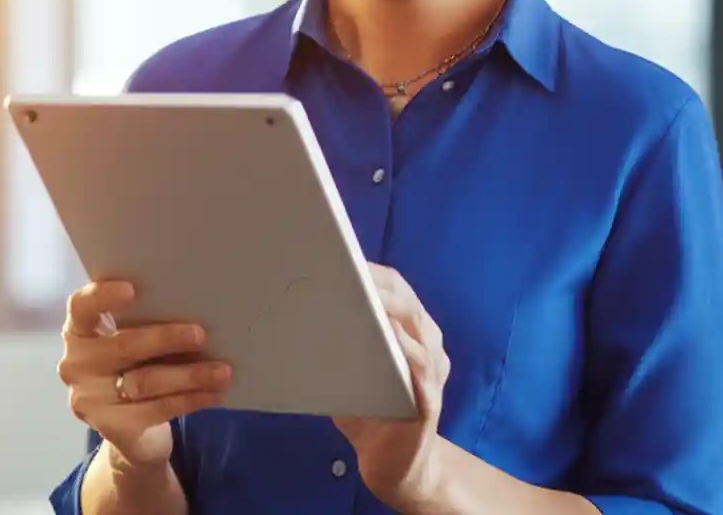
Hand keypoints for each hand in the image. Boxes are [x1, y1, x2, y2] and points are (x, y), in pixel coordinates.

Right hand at [56, 278, 232, 468]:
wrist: (128, 428)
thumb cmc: (136, 366)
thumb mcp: (132, 341)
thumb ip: (146, 322)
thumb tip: (196, 305)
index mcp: (79, 332)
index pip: (81, 307)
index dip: (102, 296)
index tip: (132, 289)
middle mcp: (76, 364)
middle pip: (123, 346)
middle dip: (165, 339)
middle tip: (201, 334)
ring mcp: (89, 399)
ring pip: (145, 382)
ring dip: (189, 375)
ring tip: (223, 371)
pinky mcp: (111, 427)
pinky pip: (157, 409)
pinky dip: (191, 399)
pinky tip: (214, 394)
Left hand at [333, 264, 450, 511]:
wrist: (394, 467)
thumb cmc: (367, 414)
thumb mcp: (347, 371)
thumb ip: (333, 343)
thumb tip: (289, 313)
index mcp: (409, 332)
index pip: (394, 289)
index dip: (371, 271)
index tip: (340, 253)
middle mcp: (427, 345)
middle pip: (406, 301)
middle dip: (377, 283)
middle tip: (346, 267)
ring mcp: (433, 371)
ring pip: (415, 328)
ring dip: (389, 308)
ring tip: (363, 293)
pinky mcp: (429, 400)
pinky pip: (421, 366)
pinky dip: (404, 348)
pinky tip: (386, 333)